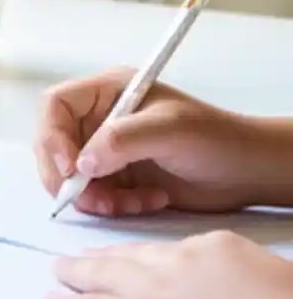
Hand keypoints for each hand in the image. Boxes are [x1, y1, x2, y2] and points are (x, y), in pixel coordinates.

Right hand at [34, 67, 291, 215]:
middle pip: (54, 146)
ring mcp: (106, 149)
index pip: (55, 106)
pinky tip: (148, 201)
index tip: (70, 167)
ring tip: (130, 203)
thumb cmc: (217, 138)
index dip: (52, 136)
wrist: (246, 173)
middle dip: (68, 177)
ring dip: (95, 198)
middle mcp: (100, 118)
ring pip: (71, 178)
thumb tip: (81, 162)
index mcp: (108, 92)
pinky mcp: (116, 178)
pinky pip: (93, 197)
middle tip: (88, 198)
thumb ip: (121, 140)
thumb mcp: (170, 130)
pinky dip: (114, 206)